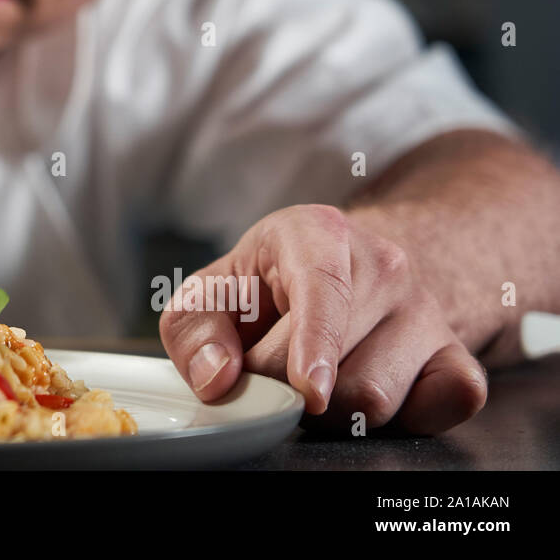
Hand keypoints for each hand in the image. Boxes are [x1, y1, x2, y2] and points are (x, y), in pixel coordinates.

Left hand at [158, 204, 487, 434]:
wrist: (349, 272)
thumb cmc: (269, 284)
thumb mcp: (214, 291)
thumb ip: (193, 331)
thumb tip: (218, 378)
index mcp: (316, 233)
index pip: (323, 287)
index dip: (315, 343)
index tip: (309, 389)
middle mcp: (383, 265)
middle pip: (339, 366)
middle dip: (289, 388)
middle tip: (273, 369)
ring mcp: (427, 310)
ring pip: (380, 399)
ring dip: (335, 410)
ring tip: (320, 374)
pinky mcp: (457, 354)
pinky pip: (448, 402)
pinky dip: (408, 417)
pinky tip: (376, 387)